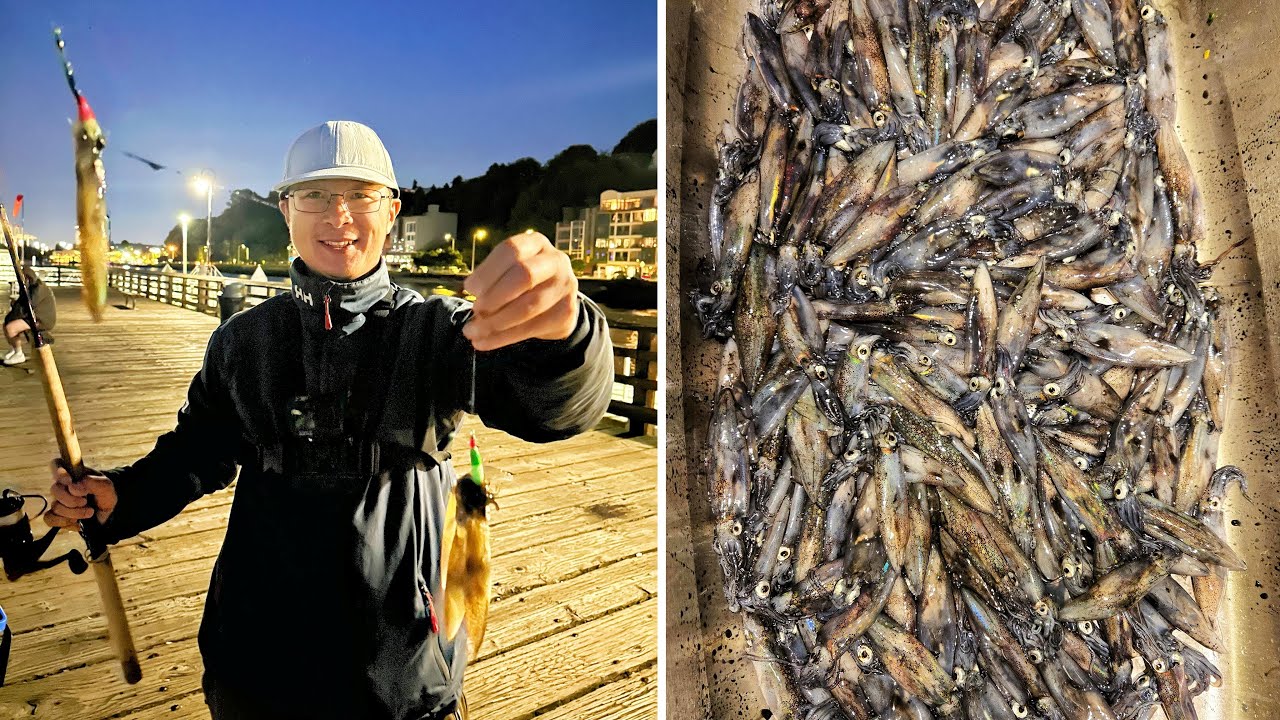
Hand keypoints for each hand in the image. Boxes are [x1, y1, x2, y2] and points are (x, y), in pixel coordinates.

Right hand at [44, 459, 116, 527]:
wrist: (109, 515)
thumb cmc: (105, 496)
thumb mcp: (106, 486)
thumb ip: (92, 482)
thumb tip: (73, 487)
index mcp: (73, 474)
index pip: (57, 464)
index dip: (58, 471)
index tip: (69, 481)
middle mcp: (63, 487)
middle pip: (54, 489)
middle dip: (71, 499)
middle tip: (86, 501)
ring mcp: (59, 501)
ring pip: (55, 506)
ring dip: (74, 512)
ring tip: (89, 512)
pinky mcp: (57, 516)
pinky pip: (50, 519)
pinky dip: (64, 521)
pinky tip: (77, 521)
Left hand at [462, 232, 578, 350]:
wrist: (555, 301)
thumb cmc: (522, 282)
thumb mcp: (508, 270)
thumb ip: (491, 279)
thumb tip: (472, 294)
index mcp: (536, 243)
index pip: (511, 250)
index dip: (487, 271)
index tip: (470, 289)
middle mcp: (555, 261)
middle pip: (524, 276)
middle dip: (494, 296)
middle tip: (475, 310)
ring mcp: (564, 287)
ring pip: (528, 306)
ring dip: (496, 322)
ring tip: (473, 331)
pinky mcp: (565, 314)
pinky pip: (531, 328)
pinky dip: (503, 338)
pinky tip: (484, 342)